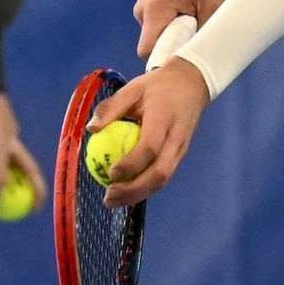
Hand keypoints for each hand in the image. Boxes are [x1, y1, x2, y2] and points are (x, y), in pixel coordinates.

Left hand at [0, 93, 48, 209]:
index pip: (1, 176)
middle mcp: (10, 139)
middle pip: (30, 169)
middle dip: (36, 191)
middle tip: (33, 211)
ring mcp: (13, 131)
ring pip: (25, 159)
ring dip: (27, 178)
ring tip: (24, 196)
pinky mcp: (10, 125)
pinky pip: (15, 149)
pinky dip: (15, 164)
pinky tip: (0, 168)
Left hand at [87, 57, 210, 207]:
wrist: (191, 84)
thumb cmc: (158, 87)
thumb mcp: (133, 88)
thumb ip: (111, 107)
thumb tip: (91, 128)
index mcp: (164, 118)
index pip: (150, 147)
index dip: (131, 164)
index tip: (110, 173)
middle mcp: (176, 139)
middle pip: (159, 173)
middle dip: (134, 190)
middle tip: (108, 196)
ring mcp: (180, 150)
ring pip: (163, 180)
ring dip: (138, 195)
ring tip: (112, 201)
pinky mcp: (179, 156)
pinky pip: (163, 177)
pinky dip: (144, 188)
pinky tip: (126, 192)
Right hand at [133, 0, 227, 60]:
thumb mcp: (212, 2)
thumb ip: (204, 32)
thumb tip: (203, 57)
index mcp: (155, 10)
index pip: (149, 51)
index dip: (165, 60)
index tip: (186, 60)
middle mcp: (142, 10)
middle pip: (153, 44)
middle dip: (174, 46)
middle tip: (197, 37)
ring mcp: (143, 5)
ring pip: (156, 33)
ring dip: (174, 33)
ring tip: (194, 17)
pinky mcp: (148, 2)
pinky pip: (157, 23)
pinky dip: (171, 23)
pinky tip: (188, 11)